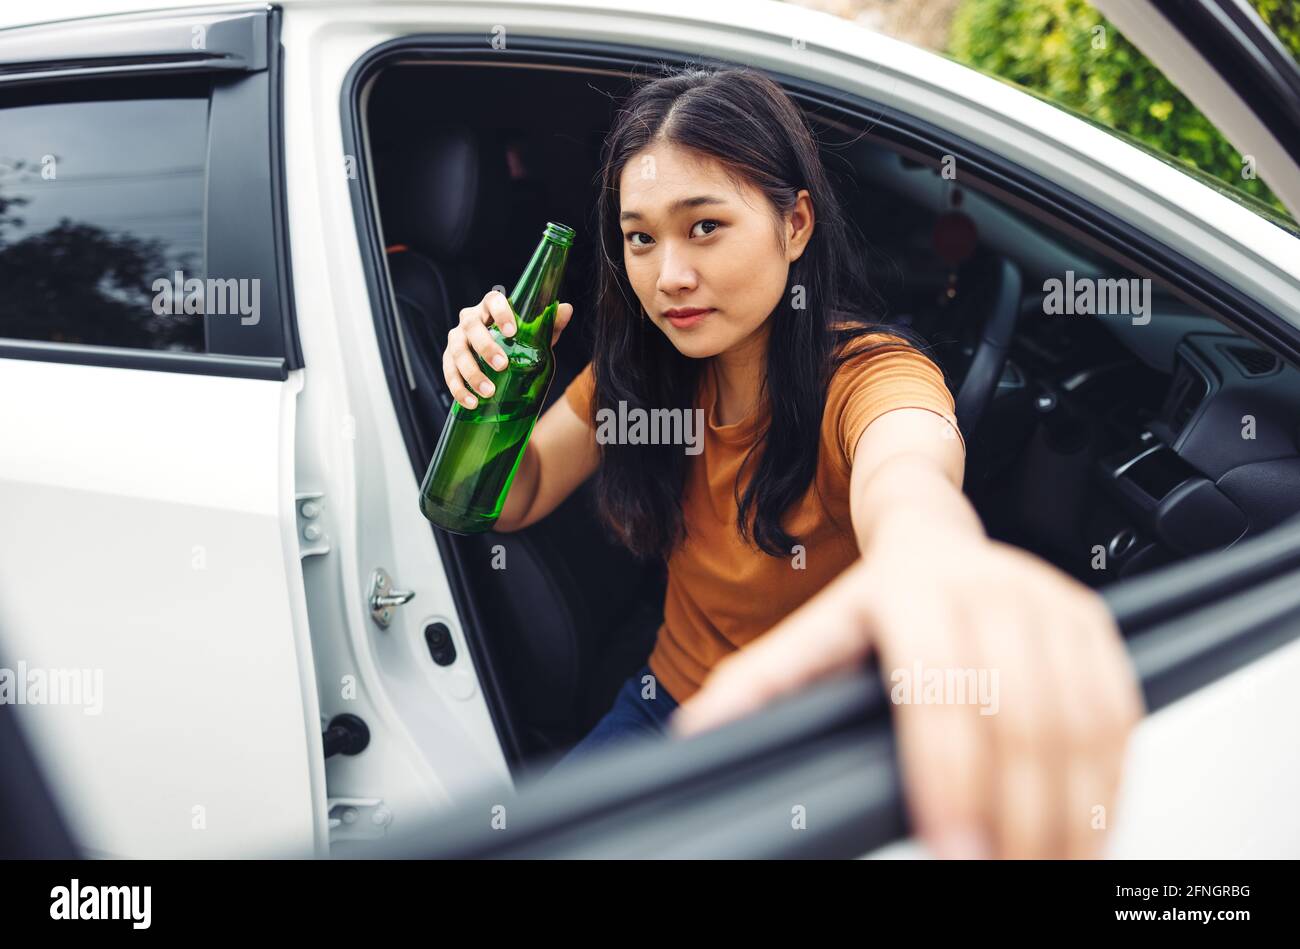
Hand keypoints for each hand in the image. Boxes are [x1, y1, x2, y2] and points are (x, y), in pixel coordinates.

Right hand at [443, 289, 573, 409]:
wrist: (495, 357)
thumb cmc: (515, 341)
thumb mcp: (533, 334)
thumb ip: (549, 324)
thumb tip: (567, 309)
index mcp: (489, 307)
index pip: (492, 300)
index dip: (501, 313)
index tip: (512, 331)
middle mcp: (469, 320)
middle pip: (471, 326)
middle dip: (485, 346)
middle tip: (502, 365)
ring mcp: (456, 339)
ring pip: (458, 352)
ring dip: (471, 372)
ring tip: (488, 392)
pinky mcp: (448, 359)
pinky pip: (448, 373)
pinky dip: (458, 389)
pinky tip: (471, 402)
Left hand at [669, 528, 1143, 859]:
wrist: (934, 535)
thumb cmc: (875, 598)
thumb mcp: (813, 631)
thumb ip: (765, 685)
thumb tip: (700, 734)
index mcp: (913, 590)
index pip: (939, 689)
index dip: (948, 773)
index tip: (951, 844)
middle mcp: (991, 588)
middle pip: (1017, 715)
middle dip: (1014, 811)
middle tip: (999, 872)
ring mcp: (1049, 602)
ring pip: (1077, 719)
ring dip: (1069, 810)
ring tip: (1044, 869)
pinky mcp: (1090, 623)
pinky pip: (1115, 710)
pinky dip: (1107, 780)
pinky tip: (1085, 830)